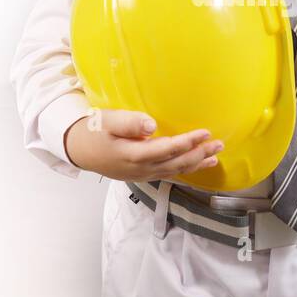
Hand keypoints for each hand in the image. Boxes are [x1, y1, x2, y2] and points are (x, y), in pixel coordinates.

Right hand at [63, 108, 223, 182]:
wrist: (77, 149)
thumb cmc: (92, 131)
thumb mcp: (106, 122)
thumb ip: (129, 123)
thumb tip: (151, 124)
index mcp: (133, 155)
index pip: (167, 149)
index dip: (187, 142)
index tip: (205, 133)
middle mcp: (141, 169)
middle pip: (176, 163)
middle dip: (199, 154)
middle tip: (219, 144)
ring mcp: (142, 174)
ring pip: (175, 171)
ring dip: (196, 163)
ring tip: (215, 156)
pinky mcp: (143, 175)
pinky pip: (169, 174)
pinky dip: (186, 170)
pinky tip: (197, 165)